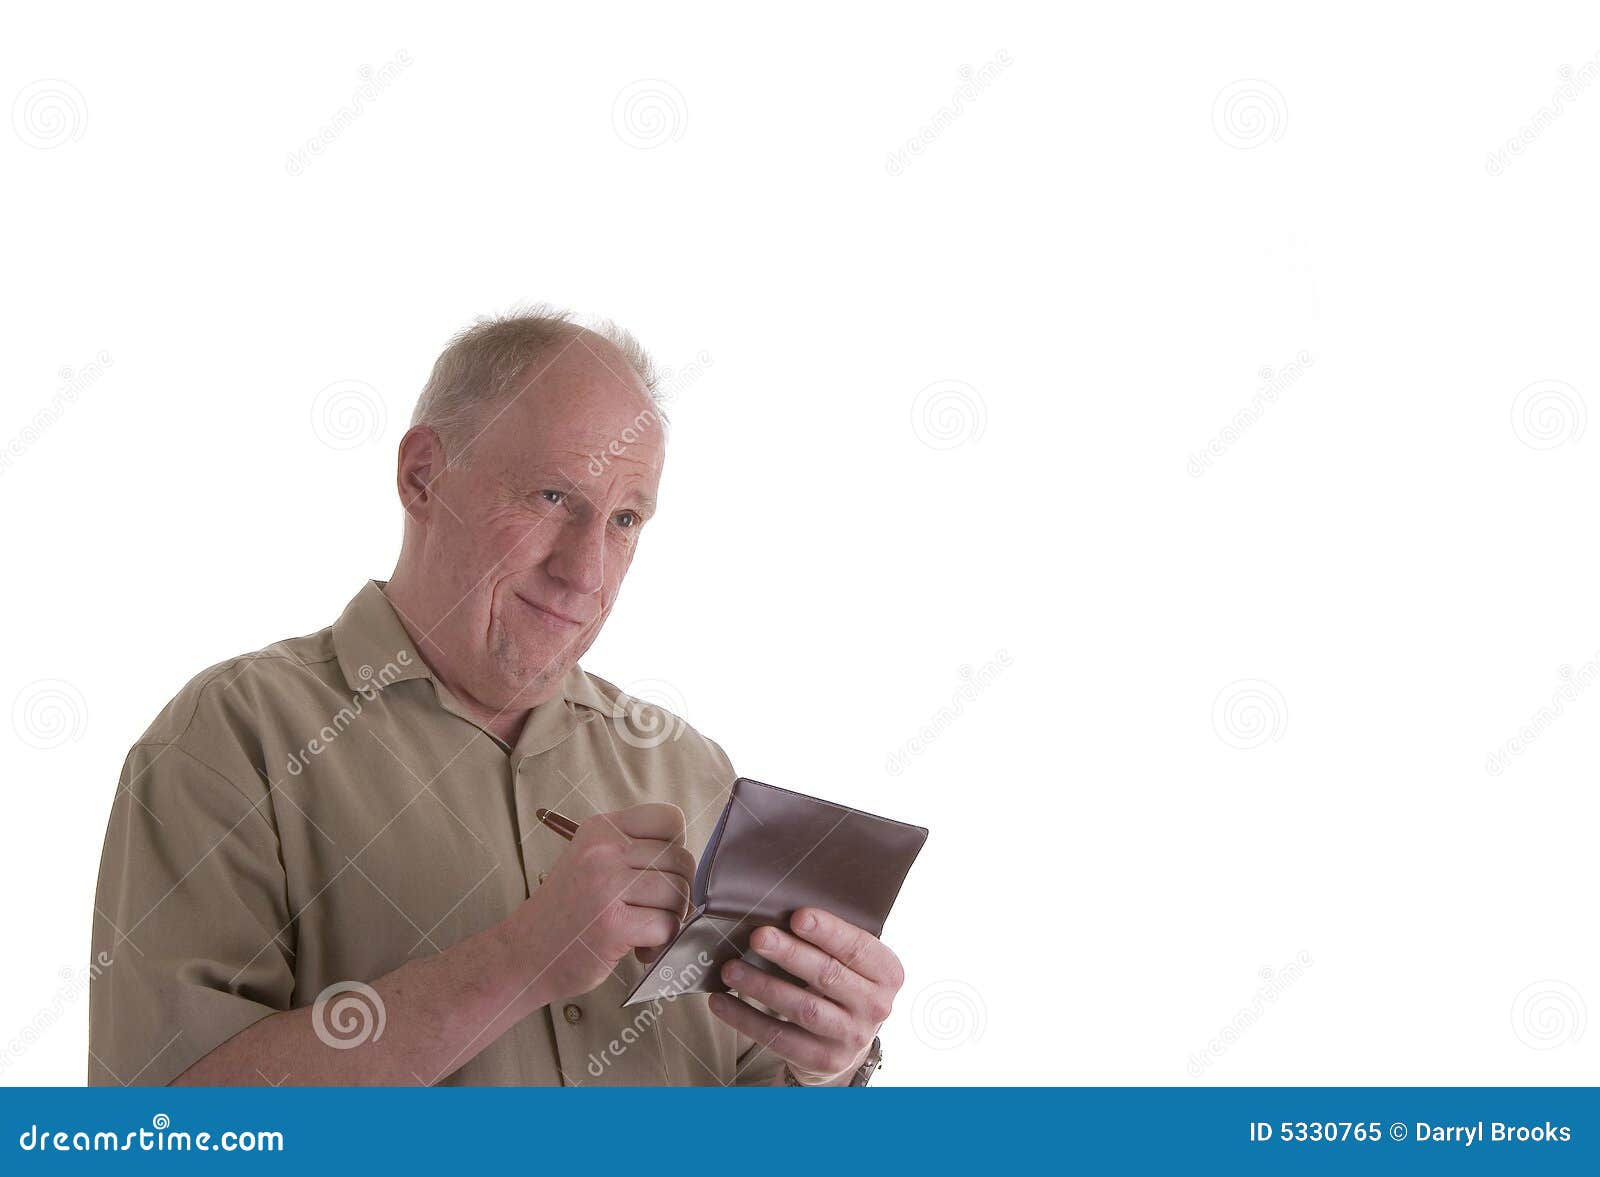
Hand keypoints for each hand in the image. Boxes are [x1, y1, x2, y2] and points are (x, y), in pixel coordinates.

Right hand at [507, 803, 693, 1005]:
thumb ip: (634, 849)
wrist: (524, 953)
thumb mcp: (592, 860)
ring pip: (678, 894)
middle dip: (677, 891)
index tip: (657, 871)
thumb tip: (690, 860)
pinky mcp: (612, 924)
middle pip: (681, 860)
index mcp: (601, 828)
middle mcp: (603, 850)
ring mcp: (606, 886)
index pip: (670, 818)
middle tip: (651, 910)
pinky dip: (659, 943)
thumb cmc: (568, 910)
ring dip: (670, 919)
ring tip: (642, 929)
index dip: (675, 848)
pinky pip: (666, 926)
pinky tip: (637, 947)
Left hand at [708, 906, 903, 1084]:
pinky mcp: (823, 1060)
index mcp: (887, 973)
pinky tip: (722, 1002)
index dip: (829, 932)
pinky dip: (746, 1018)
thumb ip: (831, 940)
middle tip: (758, 936)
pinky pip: (780, 1038)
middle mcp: (876, 1007)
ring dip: (762, 986)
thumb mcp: (852, 963)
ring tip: (730, 969)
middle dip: (790, 954)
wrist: (846, 1044)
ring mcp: (851, 1037)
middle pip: (827, 976)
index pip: (858, 948)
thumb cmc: (843, 986)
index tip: (798, 915)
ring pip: (803, 1009)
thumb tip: (778, 906)